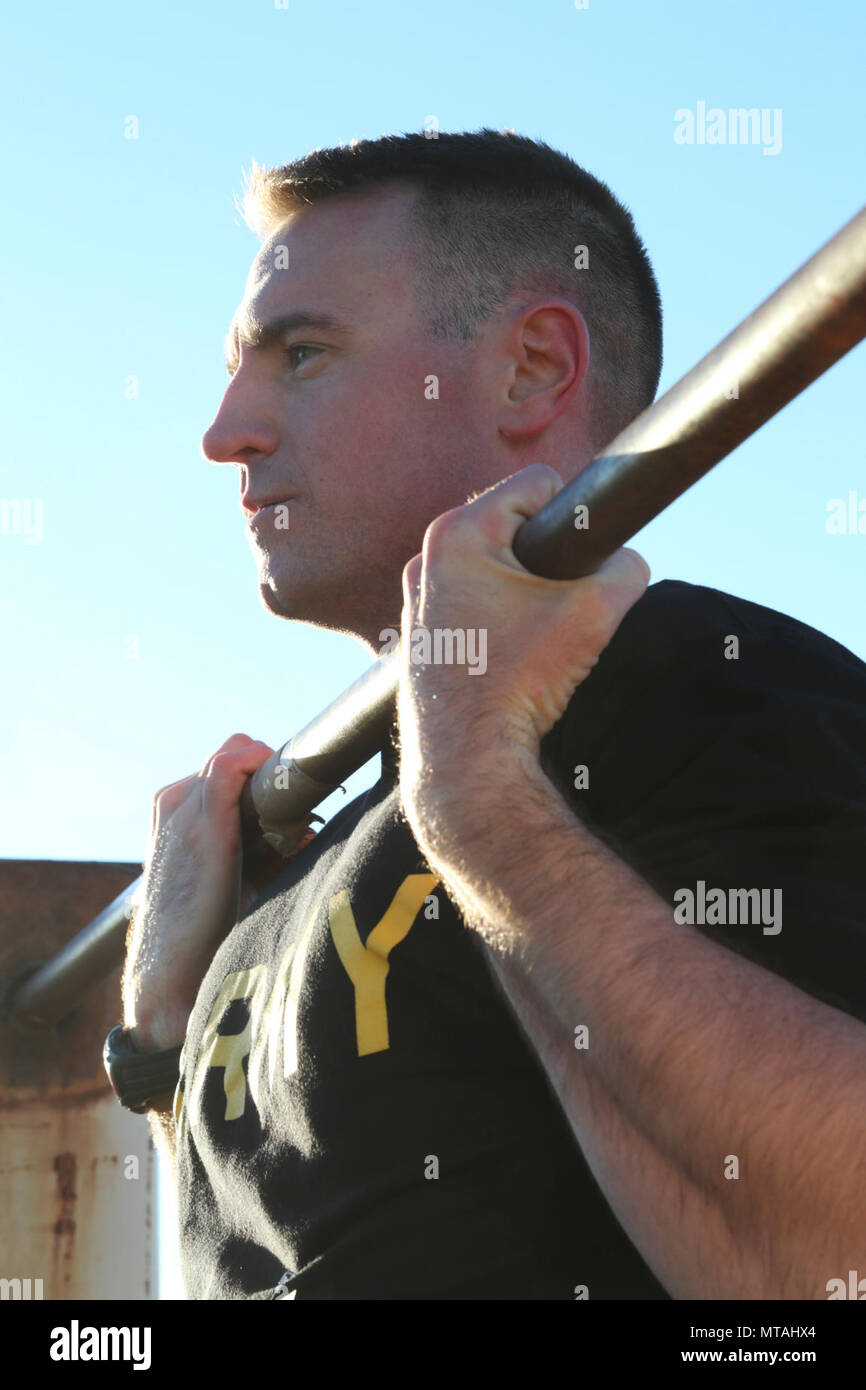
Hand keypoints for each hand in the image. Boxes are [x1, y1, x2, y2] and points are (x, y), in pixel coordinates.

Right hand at [122, 733, 281, 1050]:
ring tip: (298, 818)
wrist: (170, 973)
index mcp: (175, 813)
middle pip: (234, 755)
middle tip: (301, 813)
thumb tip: (310, 829)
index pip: (226, 766)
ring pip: (237, 753)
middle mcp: (175, 801)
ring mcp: (184, 806)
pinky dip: (265, 767)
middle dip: (270, 776)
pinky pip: (234, 763)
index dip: (265, 780)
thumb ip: (259, 846)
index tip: (297, 808)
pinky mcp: (203, 821)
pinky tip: (290, 795)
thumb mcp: (226, 878)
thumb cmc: (205, 933)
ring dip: (272, 775)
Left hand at [397, 464, 649, 854]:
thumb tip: (626, 561)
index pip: (538, 485)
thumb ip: (626, 567)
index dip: (575, 517)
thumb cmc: (519, 682)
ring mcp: (418, 598)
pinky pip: (476, 604)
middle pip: (515, 528)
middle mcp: (427, 557)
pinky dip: (500, 620)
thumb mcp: (595, 612)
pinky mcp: (421, 634)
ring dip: (525, 591)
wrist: (469, 759)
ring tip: (538, 634)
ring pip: (496, 569)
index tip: (585, 557)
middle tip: (563, 604)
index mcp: (458, 533)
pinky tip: (514, 654)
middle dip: (549, 558)